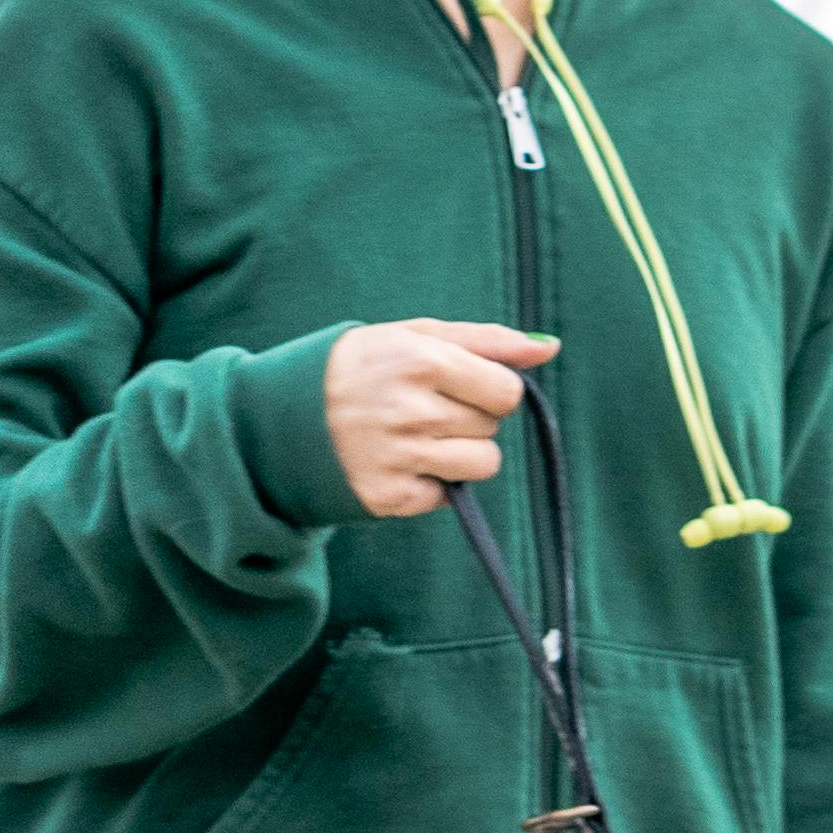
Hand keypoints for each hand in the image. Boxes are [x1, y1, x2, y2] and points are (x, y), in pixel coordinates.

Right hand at [325, 319, 554, 519]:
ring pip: (482, 465)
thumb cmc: (361, 367)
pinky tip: (397, 460)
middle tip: (421, 407)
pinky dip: (430, 482)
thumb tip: (550, 348)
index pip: (507, 392)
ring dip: (461, 454)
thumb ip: (486, 341)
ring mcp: (399, 457)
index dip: (490, 389)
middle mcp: (411, 411)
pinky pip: (448, 495)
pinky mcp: (390, 496)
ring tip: (417, 436)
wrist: (283, 416)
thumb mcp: (415, 336)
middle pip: (493, 427)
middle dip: (469, 418)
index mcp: (421, 361)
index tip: (459, 385)